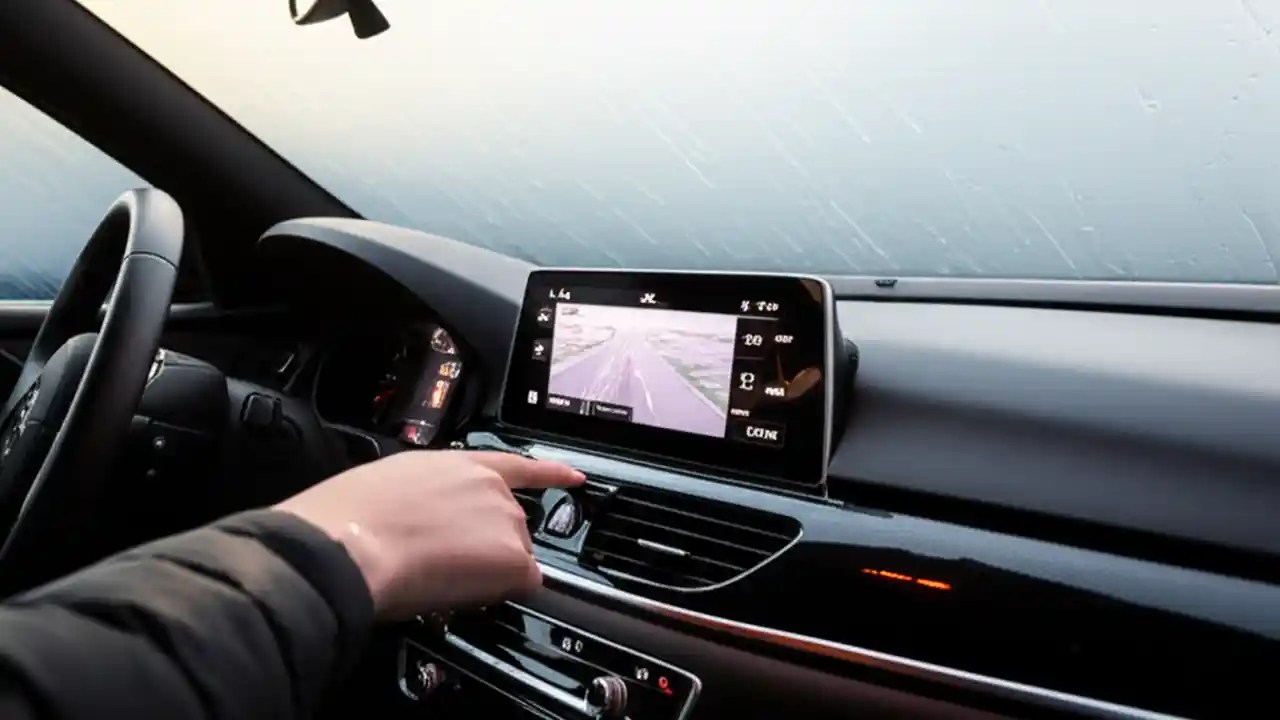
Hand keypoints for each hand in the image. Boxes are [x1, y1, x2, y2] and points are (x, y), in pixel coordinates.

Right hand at [274, 450, 584, 618]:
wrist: (352, 542)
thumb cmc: (351, 518)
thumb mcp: (391, 486)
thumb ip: (426, 497)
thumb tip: (425, 518)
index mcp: (458, 464)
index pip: (515, 465)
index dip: (549, 473)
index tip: (575, 477)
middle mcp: (491, 488)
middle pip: (510, 527)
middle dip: (486, 551)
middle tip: (439, 566)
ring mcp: (507, 521)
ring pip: (512, 558)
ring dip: (488, 573)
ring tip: (438, 577)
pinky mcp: (514, 558)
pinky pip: (520, 586)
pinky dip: (497, 595)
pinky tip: (462, 592)